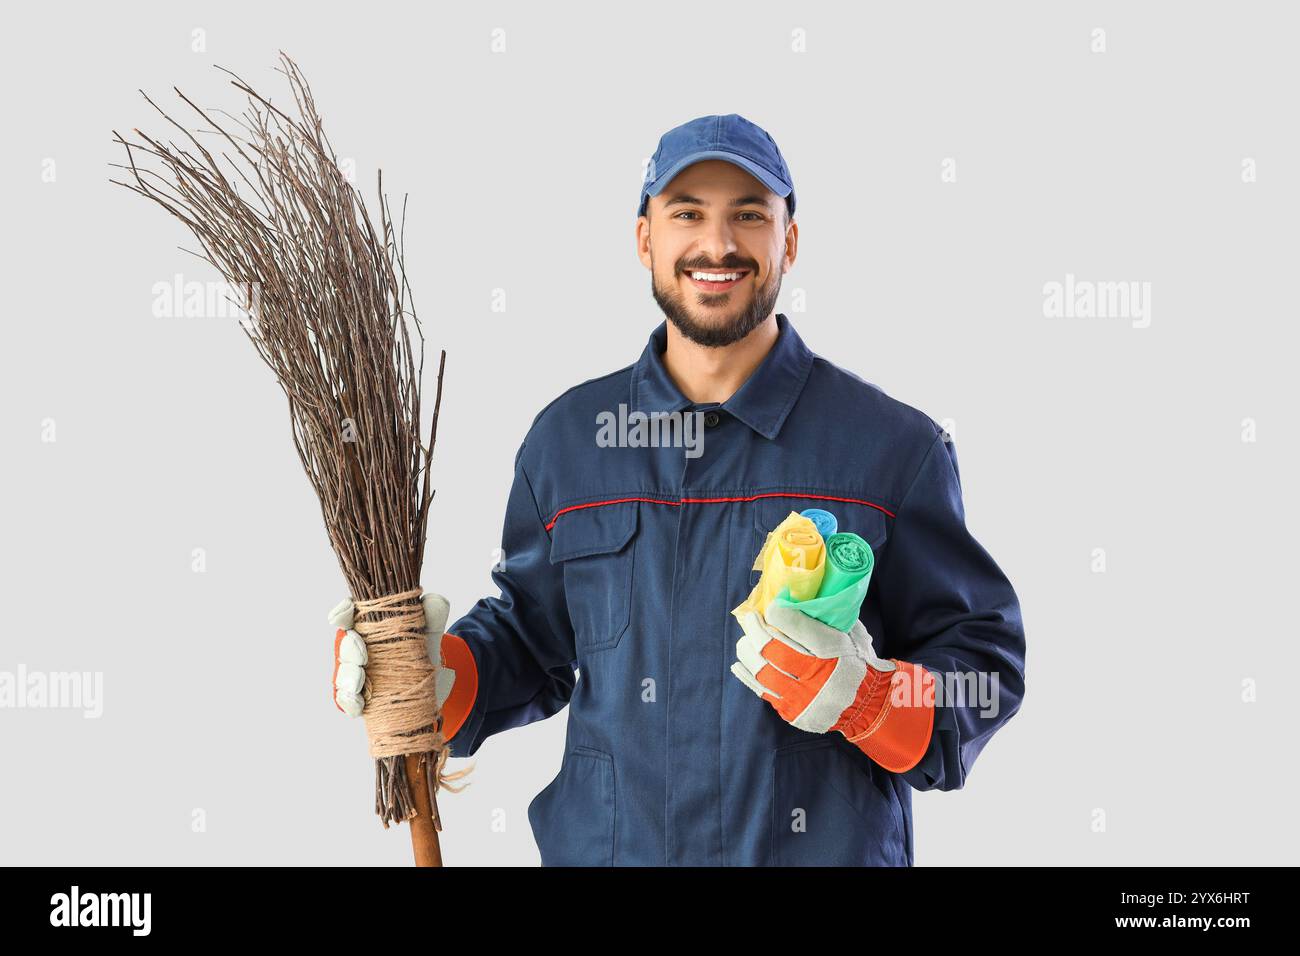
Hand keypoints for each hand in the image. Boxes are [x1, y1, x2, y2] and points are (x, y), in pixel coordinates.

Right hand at [329, 592, 455, 717]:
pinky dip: (350, 703)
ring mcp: (354, 675)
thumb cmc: (420, 653)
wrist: (429, 686)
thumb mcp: (429, 635)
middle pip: (343, 646)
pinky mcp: (357, 699)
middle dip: (349, 649)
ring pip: (341, 675)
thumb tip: (435, 600)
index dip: (343, 612)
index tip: (346, 612)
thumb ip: (432, 618)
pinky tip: (358, 706)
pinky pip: (346, 701)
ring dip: (347, 680)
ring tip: (357, 686)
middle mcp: (355, 650)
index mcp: (367, 628)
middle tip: (361, 656)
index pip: (348, 615)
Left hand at [731, 602, 895, 736]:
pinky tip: (740, 664)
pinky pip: (764, 692)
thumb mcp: (853, 635)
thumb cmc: (857, 662)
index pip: (800, 629)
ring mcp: (804, 699)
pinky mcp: (793, 712)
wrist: (867, 705)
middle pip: (774, 650)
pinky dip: (749, 676)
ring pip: (763, 673)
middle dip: (756, 631)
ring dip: (747, 653)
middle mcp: (818, 677)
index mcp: (835, 653)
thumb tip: (800, 596)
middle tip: (750, 619)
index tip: (769, 606)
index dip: (780, 614)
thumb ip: (830, 617)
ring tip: (744, 641)